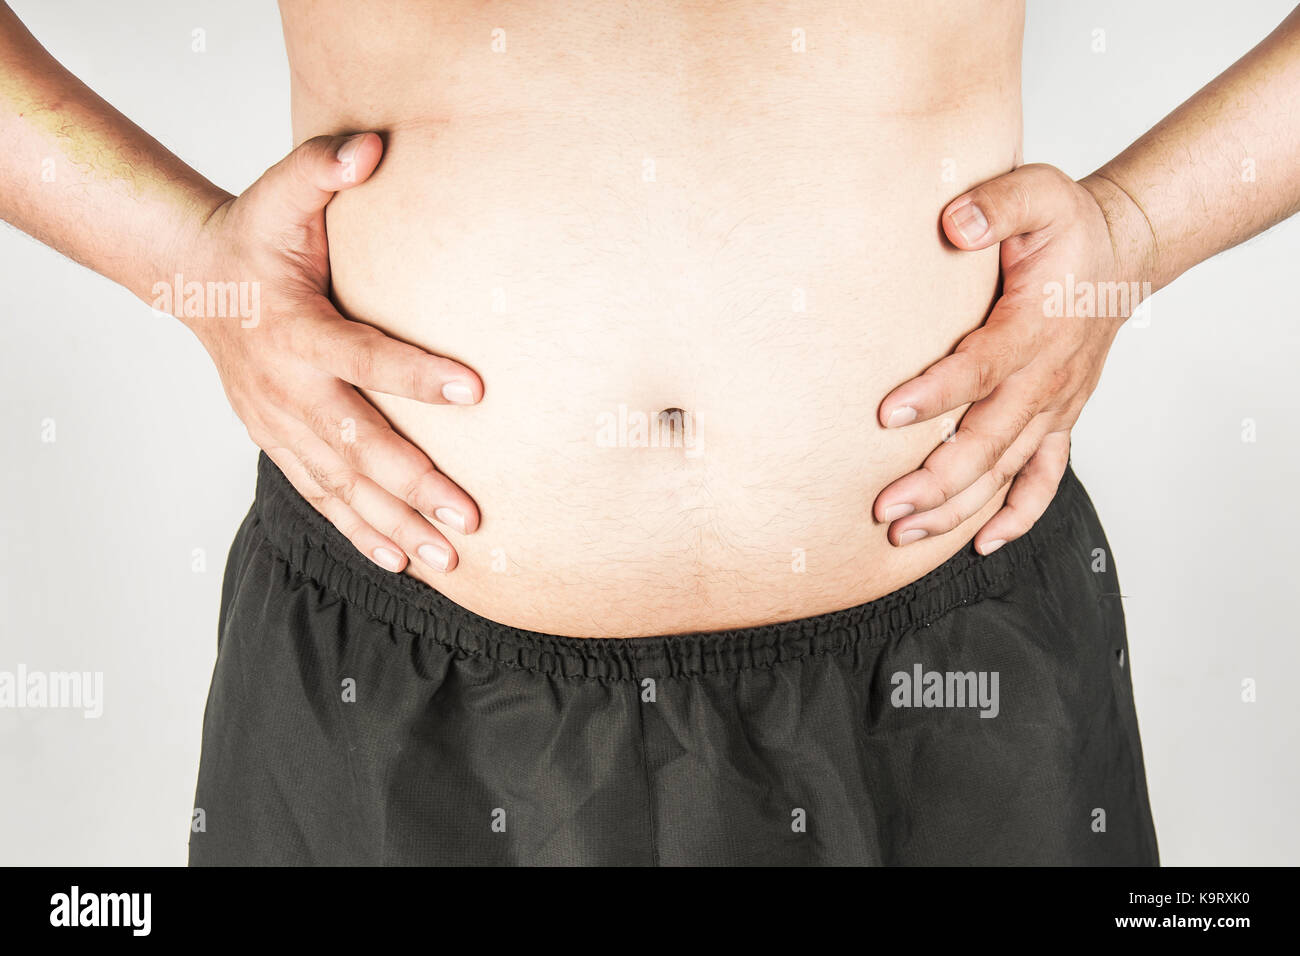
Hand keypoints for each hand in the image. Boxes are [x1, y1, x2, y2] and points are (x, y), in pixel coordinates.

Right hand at [176, 133, 481, 573]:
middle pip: (357, 442)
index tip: (475, 390)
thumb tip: (370, 146)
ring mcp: (282, 424)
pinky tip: (400, 561)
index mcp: (296, 328)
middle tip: (471, 517)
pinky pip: (321, 496)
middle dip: (414, 484)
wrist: (197, 283)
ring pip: (341, 485)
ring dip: (394, 525)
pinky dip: (358, 530)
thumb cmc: (255, 237)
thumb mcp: (281, 193)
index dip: (414, 373)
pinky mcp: (280, 444)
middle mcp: (288, 387)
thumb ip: (321, 168)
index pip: (362, 354)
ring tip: (448, 563)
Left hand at [872, 163, 1149, 553]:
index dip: (936, 394)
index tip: (888, 414)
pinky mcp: (1059, 419)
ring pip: (1007, 470)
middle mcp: (1048, 377)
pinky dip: (1017, 514)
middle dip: (936, 481)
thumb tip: (953, 223)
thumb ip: (995, 204)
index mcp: (1036, 326)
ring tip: (903, 534)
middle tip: (883, 508)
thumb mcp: (1036, 193)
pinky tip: (982, 542)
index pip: (981, 368)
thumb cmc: (1067, 225)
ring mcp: (1056, 405)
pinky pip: (1044, 478)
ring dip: (958, 507)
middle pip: (989, 441)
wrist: (1121, 253)